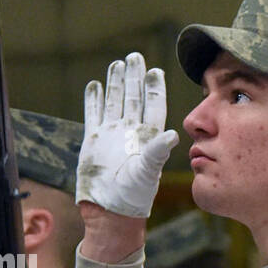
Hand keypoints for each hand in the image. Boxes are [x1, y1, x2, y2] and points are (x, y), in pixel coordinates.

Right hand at [76, 52, 177, 217]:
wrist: (109, 212)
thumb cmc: (133, 196)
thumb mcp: (148, 172)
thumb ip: (157, 151)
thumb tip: (173, 134)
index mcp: (148, 136)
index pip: (153, 105)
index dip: (154, 88)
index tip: (155, 71)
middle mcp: (131, 131)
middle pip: (133, 97)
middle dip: (134, 77)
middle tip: (135, 56)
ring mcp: (112, 135)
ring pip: (114, 101)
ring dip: (116, 83)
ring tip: (118, 64)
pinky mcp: (94, 141)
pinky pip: (94, 115)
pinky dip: (94, 100)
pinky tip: (95, 84)